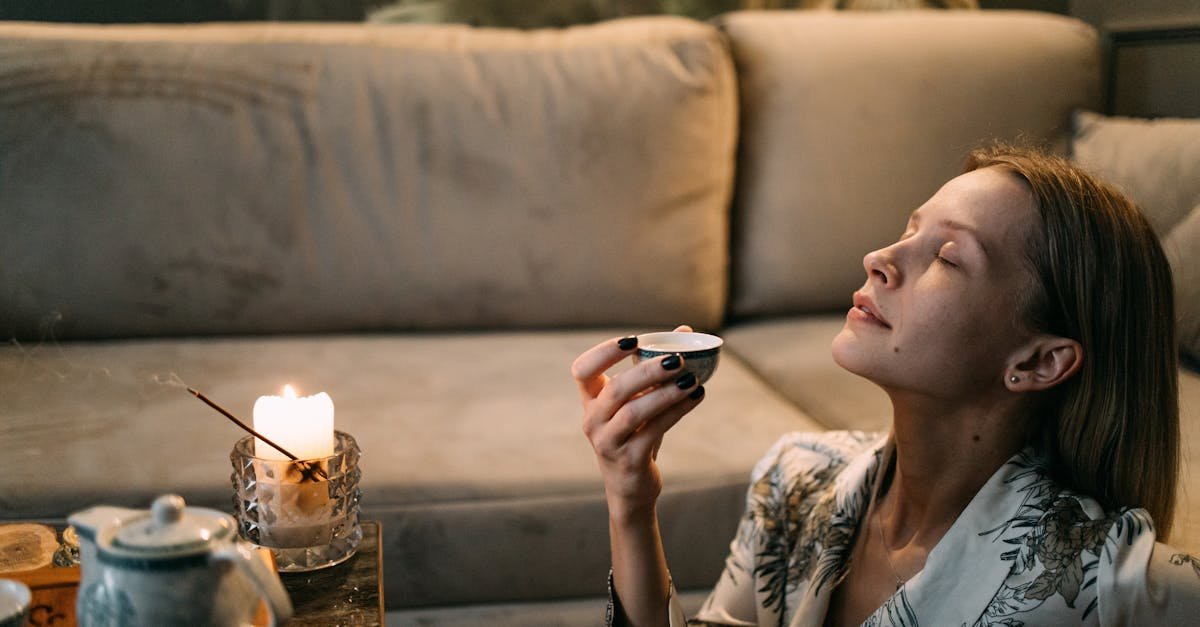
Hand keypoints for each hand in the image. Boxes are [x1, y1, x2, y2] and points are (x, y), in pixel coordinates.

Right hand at [572, 326, 705, 517]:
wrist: (630, 486)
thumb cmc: (635, 434)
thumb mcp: (640, 401)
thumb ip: (654, 367)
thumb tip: (684, 331)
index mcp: (590, 401)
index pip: (582, 370)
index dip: (604, 352)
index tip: (634, 340)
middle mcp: (592, 420)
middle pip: (615, 389)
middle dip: (647, 371)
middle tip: (678, 360)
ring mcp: (608, 442)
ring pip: (634, 412)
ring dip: (665, 393)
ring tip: (692, 380)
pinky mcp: (628, 460)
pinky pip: (654, 430)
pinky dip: (677, 411)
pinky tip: (696, 397)